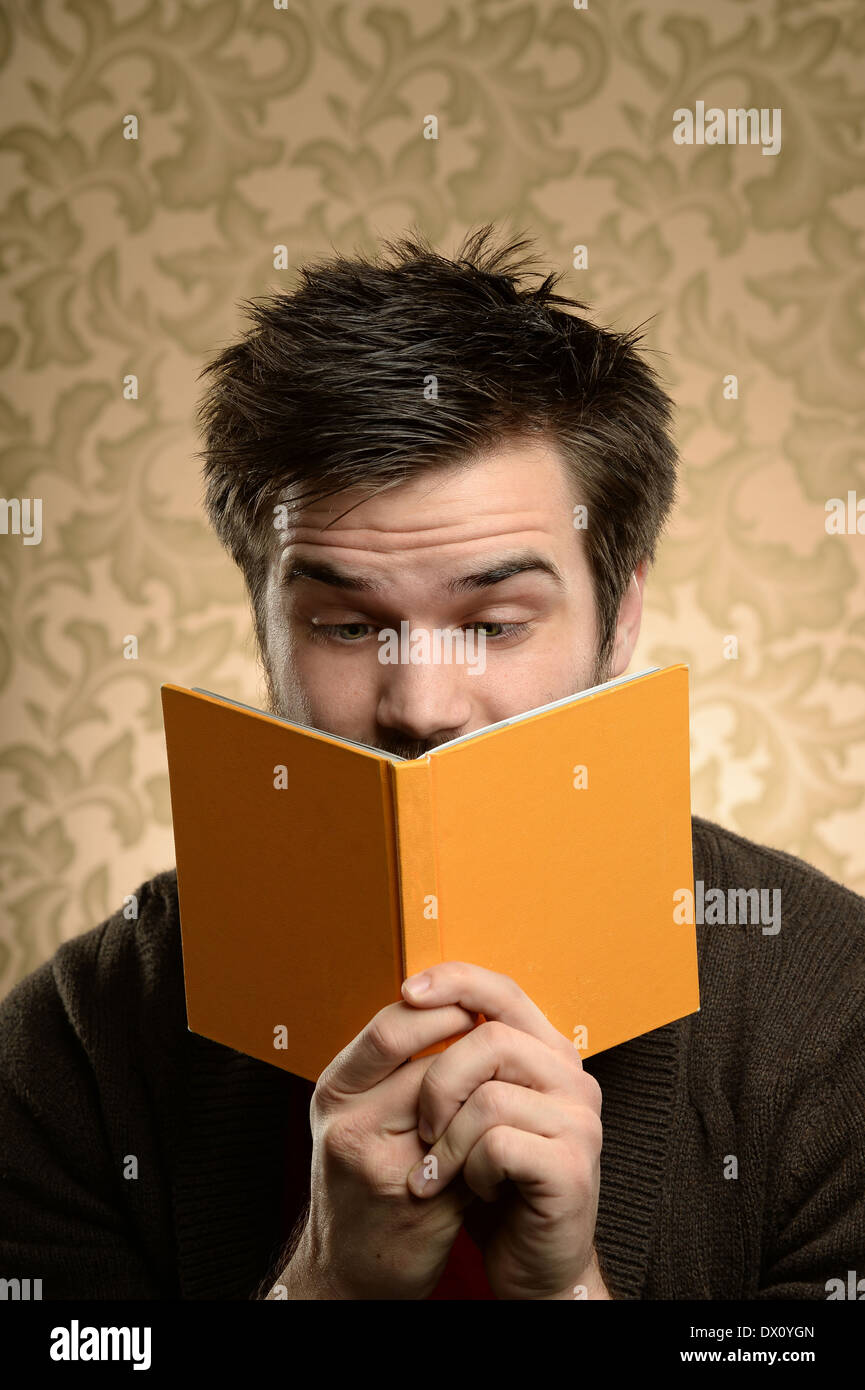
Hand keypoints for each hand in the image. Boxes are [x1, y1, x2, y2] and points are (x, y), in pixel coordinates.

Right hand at [286, 995, 482, 1298]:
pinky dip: (489, 1140)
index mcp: (334, 1091)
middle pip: (432, 1066)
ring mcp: (382, 1168)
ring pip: (457, 1110)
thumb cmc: (360, 1177)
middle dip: (477, 1056)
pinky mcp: (419, 1204)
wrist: (345, 1270)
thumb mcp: (357, 1111)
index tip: (473, 1011)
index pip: (392, 1028)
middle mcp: (350, 1127)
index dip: (441, 1012)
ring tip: (502, 1091)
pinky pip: (470, 1154)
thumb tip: (462, 1005)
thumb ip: (396, 1066)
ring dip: (486, 1098)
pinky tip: (496, 1136)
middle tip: (505, 1049)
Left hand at [401, 961, 608, 1299]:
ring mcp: (579, 1121)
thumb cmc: (496, 1185)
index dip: (455, 980)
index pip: (503, 991)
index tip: (407, 990)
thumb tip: (412, 1003)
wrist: (535, 1266)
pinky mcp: (571, 1166)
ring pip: (489, 1097)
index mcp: (547, 1054)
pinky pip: (497, 1145)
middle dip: (438, 1085)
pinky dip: (469, 1171)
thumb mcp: (474, 1111)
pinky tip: (476, 1189)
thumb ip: (465, 1061)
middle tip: (424, 1131)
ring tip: (445, 1170)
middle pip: (490, 1039)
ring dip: (449, 1141)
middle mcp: (572, 1078)